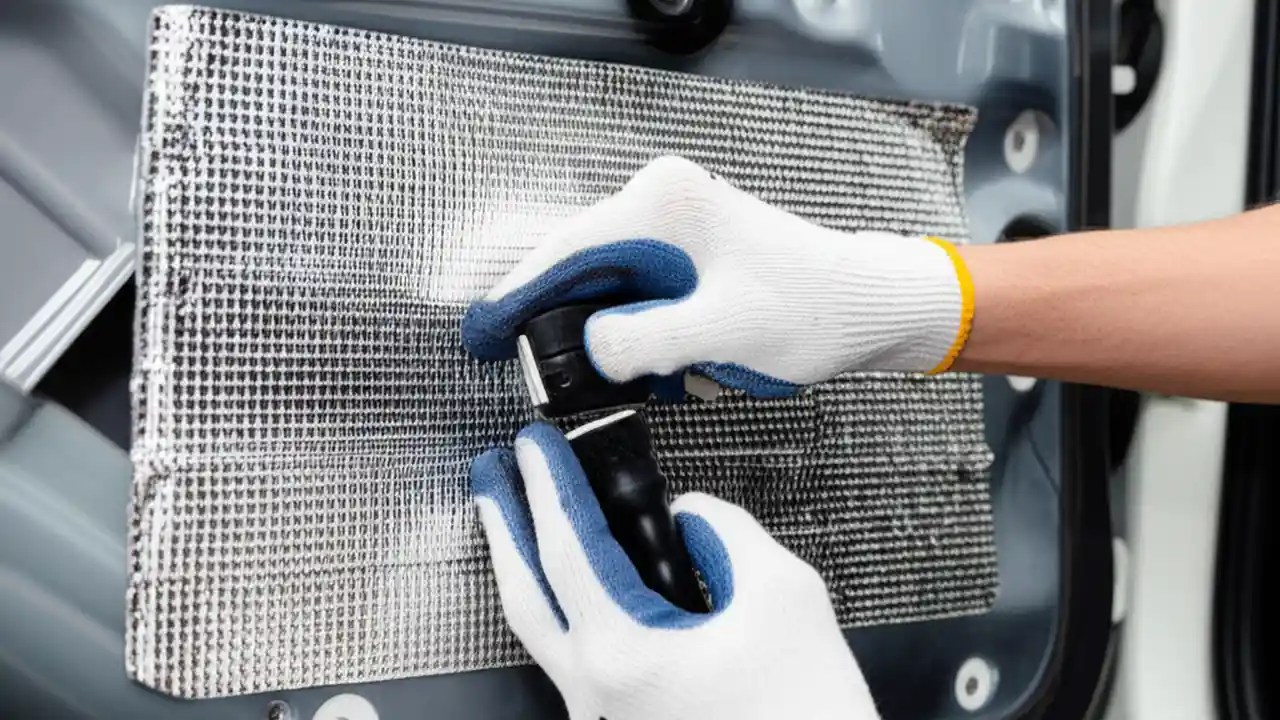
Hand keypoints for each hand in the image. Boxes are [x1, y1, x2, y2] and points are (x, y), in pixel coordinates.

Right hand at [461, 155, 972, 396]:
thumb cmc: (812, 308)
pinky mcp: (688, 257)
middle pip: (580, 271)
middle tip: (545, 380)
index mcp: (663, 205)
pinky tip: (673, 370)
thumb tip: (585, 351)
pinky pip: (639, 300)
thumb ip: (643, 341)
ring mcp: (675, 230)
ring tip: (646, 382)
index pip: (565, 251)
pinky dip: (642, 338)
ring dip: (612, 341)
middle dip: (563, 328)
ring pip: (607, 291)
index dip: (515, 296)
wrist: (870, 307)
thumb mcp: (721, 331)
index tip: (479, 334)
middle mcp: (661, 206)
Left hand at [469, 422, 880, 719]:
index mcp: (624, 655)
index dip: (548, 486)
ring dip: (527, 567)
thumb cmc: (811, 713)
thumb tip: (689, 517)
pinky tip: (573, 580)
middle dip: (503, 526)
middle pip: (524, 595)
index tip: (533, 445)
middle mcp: (595, 693)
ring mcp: (601, 719)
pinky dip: (564, 606)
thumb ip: (724, 533)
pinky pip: (574, 657)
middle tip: (492, 472)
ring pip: (541, 632)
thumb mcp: (784, 593)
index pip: (566, 549)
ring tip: (521, 517)